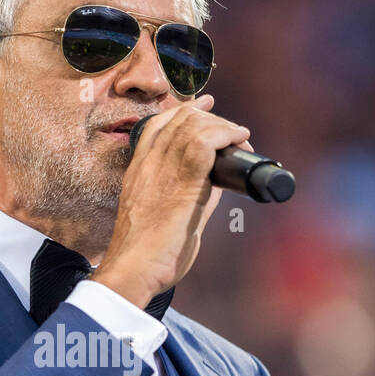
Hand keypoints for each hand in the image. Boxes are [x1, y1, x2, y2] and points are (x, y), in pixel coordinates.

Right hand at [92, 96, 252, 307]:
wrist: (134, 269)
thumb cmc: (146, 255)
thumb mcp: (164, 217)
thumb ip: (190, 196)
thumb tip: (217, 183)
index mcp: (139, 170)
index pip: (159, 124)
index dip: (183, 110)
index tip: (205, 105)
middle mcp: (148, 163)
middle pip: (179, 118)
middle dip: (210, 117)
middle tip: (233, 132)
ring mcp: (161, 169)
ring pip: (193, 124)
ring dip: (222, 127)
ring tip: (240, 139)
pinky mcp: (181, 181)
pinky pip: (206, 141)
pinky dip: (227, 134)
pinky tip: (239, 140)